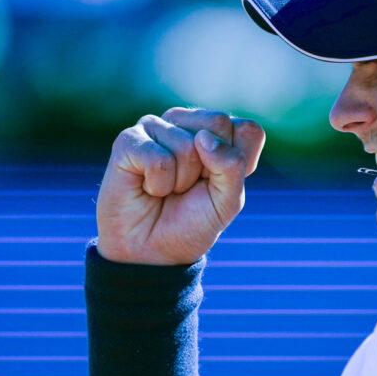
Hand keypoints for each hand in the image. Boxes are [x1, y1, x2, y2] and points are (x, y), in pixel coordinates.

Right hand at [95, 108, 264, 264]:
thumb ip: (231, 166)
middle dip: (210, 168)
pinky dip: (158, 184)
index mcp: (219, 134)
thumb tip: (203, 138)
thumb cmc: (192, 222)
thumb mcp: (228, 201)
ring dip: (181, 180)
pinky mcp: (129, 140)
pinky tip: (149, 188)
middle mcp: (188, 124)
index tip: (220, 184)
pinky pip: (158, 159)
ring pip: (188, 145)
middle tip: (191, 186)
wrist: (152, 251)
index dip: (239, 163)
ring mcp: (157, 127)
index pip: (247, 129)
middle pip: (218, 124)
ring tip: (168, 189)